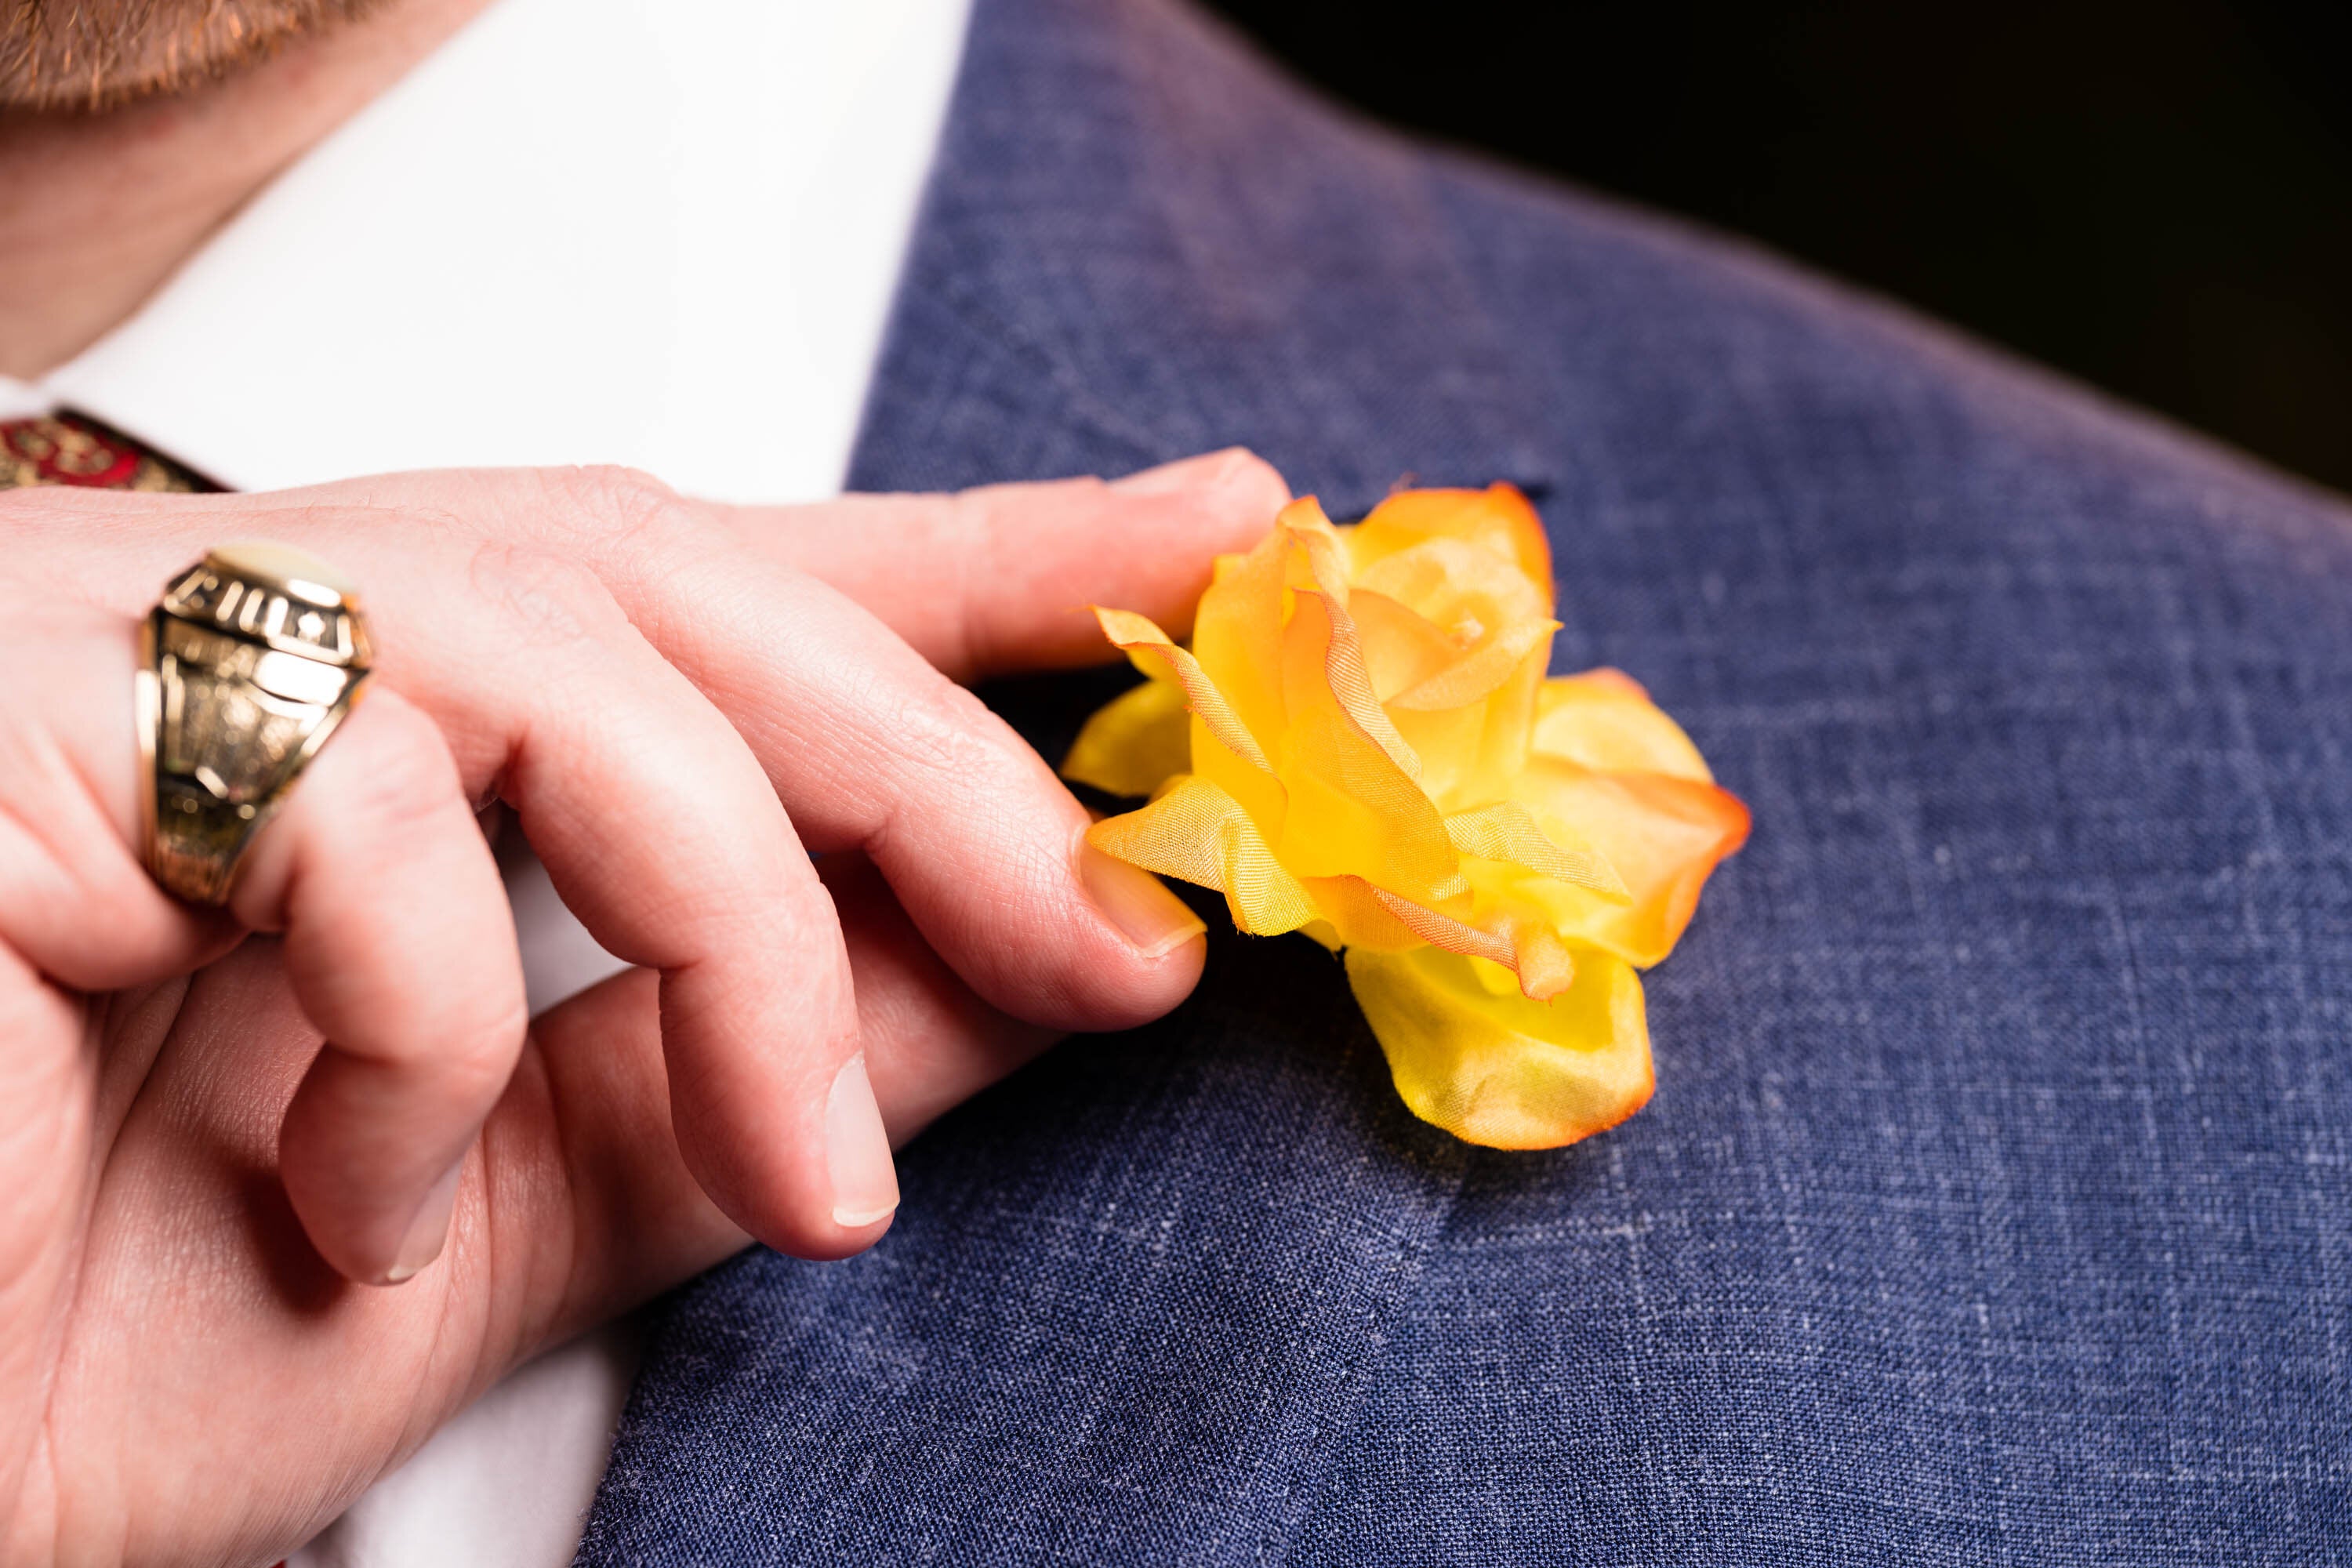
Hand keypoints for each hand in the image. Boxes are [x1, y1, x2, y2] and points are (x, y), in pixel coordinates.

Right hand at [0, 450, 1286, 1565]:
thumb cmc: (64, 1351)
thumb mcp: (511, 1218)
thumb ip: (743, 1070)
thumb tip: (1027, 959)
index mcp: (382, 745)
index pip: (730, 592)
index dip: (976, 559)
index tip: (1197, 540)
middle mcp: (257, 647)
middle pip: (689, 579)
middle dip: (942, 756)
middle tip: (1121, 926)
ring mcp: (127, 647)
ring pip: (576, 645)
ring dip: (755, 926)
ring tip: (817, 1180)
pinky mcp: (14, 703)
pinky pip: (347, 786)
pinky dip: (426, 1020)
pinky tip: (354, 1188)